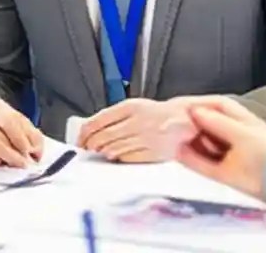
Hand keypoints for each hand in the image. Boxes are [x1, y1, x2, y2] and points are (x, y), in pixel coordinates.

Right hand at [0, 99, 43, 167]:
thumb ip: (31, 135)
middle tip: (23, 164)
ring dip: (2, 156)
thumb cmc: (2, 125)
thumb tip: (37, 152)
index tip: (30, 152)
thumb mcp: (19, 124)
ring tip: (14, 165)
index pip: (8, 120)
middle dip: (11, 151)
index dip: (20, 137)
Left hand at [76, 97, 204, 162]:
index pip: (98, 121)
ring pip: (113, 149)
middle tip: (88, 148)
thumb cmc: (157, 114)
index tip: (80, 139)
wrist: (184, 120)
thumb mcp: (134, 106)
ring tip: (101, 151)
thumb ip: (113, 116)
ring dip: (103, 152)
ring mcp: (146, 138)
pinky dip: (119, 158)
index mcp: (131, 107)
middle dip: (91, 144)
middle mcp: (138, 121)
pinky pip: (128, 158)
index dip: (85, 133)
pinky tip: (117, 155)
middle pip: (103, 137)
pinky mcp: (154, 153)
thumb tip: (89, 129)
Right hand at [174, 97, 265, 198]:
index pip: (215, 105)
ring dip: (187, 139)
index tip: (181, 105)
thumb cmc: (265, 152)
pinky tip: (175, 152)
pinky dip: (188, 157)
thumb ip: (216, 121)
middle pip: (205, 123)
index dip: (198, 104)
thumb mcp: (241, 133)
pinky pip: (199, 162)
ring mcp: (225, 153)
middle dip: (189, 122)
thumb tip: (194, 110)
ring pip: (200, 142)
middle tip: (171, 120)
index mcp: (240, 119)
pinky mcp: (220, 172)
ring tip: (171, 135)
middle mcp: (231, 134)